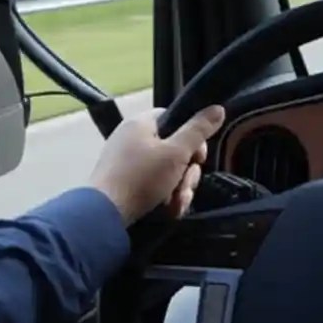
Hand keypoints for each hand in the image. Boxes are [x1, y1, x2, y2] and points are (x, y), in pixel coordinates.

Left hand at [88, 105, 226, 224]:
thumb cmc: (142, 177)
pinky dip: (164, 196)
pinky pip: (152, 184)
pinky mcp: (124, 183)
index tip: (199, 156)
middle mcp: (131, 138)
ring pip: (166, 170)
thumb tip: (218, 108)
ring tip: (176, 204)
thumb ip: (198, 131)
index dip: (192, 135)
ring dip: (178, 188)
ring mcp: (126, 162)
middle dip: (187, 172)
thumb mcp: (176, 153)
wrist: (104, 214)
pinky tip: (168, 210)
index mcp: (141, 123)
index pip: (174, 118)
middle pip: (174, 149)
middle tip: (186, 186)